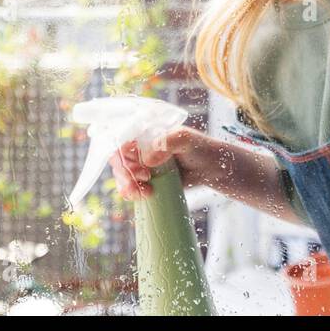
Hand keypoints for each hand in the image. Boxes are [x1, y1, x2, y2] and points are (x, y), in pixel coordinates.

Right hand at [109, 127, 236, 199]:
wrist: (211, 167)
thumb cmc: (199, 147)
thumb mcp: (186, 139)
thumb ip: (168, 142)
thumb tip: (148, 159)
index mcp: (145, 134)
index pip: (122, 141)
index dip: (124, 155)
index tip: (140, 167)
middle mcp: (140, 149)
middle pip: (119, 161)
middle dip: (126, 173)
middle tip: (145, 179)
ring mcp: (141, 166)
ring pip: (122, 176)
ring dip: (127, 186)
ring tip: (145, 192)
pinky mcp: (146, 181)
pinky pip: (130, 188)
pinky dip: (131, 193)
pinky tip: (142, 196)